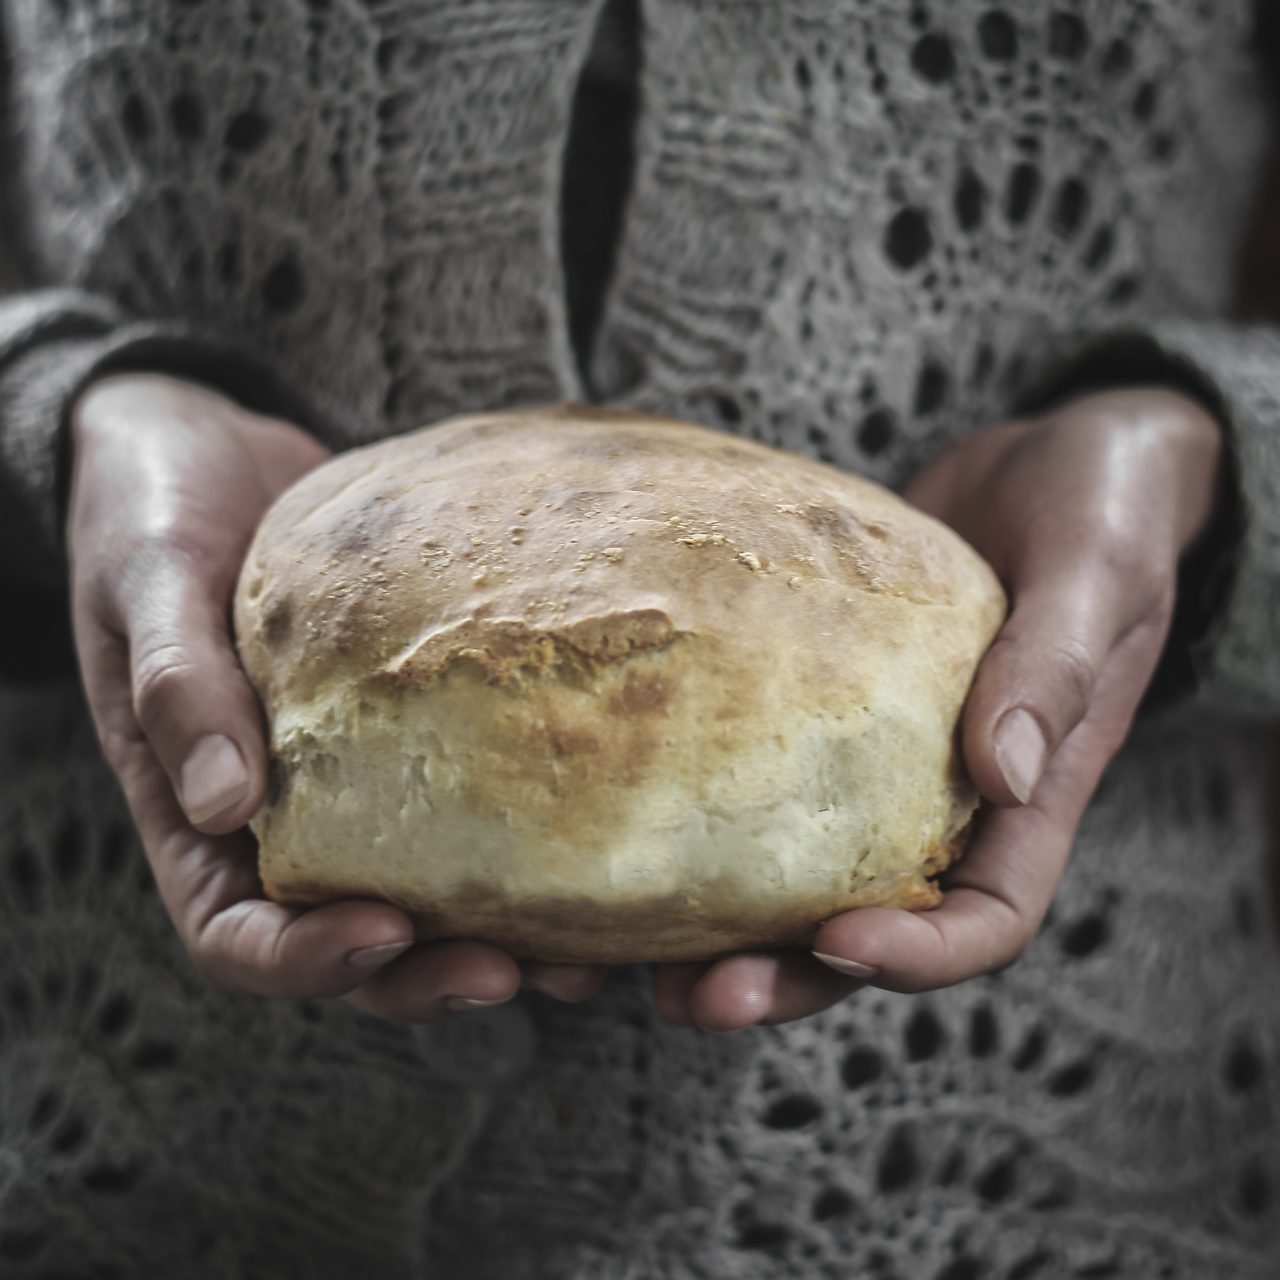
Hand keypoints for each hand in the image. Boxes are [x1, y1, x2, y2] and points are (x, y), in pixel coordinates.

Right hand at [68, 373, 605, 1018]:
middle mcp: (280, 819)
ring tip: (580, 952)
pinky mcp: (413, 730)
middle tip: (514, 969)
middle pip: (352, 943)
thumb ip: (176, 684)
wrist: (212, 449)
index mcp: (194, 816)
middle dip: (428, 972)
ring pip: (424, 893)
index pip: (239, 936)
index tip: (387, 930)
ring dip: (496, 936)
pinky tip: (597, 835)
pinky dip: (524, 838)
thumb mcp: (148, 582)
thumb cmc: (155, 512)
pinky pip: (464, 799)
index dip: (308, 959)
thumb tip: (222, 804)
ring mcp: (354, 781)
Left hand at [652, 387, 1222, 1029]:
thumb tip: (1005, 773)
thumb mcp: (1096, 575)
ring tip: (636, 965)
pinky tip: (626, 831)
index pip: (985, 921)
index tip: (841, 943)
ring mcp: (872, 766)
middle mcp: (942, 805)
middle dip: (787, 978)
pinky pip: (756, 784)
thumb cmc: (1095, 512)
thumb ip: (1055, 667)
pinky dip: (698, 825)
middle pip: (866, 933)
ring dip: (723, 935)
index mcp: (1029, 801)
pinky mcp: (810, 711)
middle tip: (701, 996)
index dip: (917, 957)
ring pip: (796, 881)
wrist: (1038, 463)